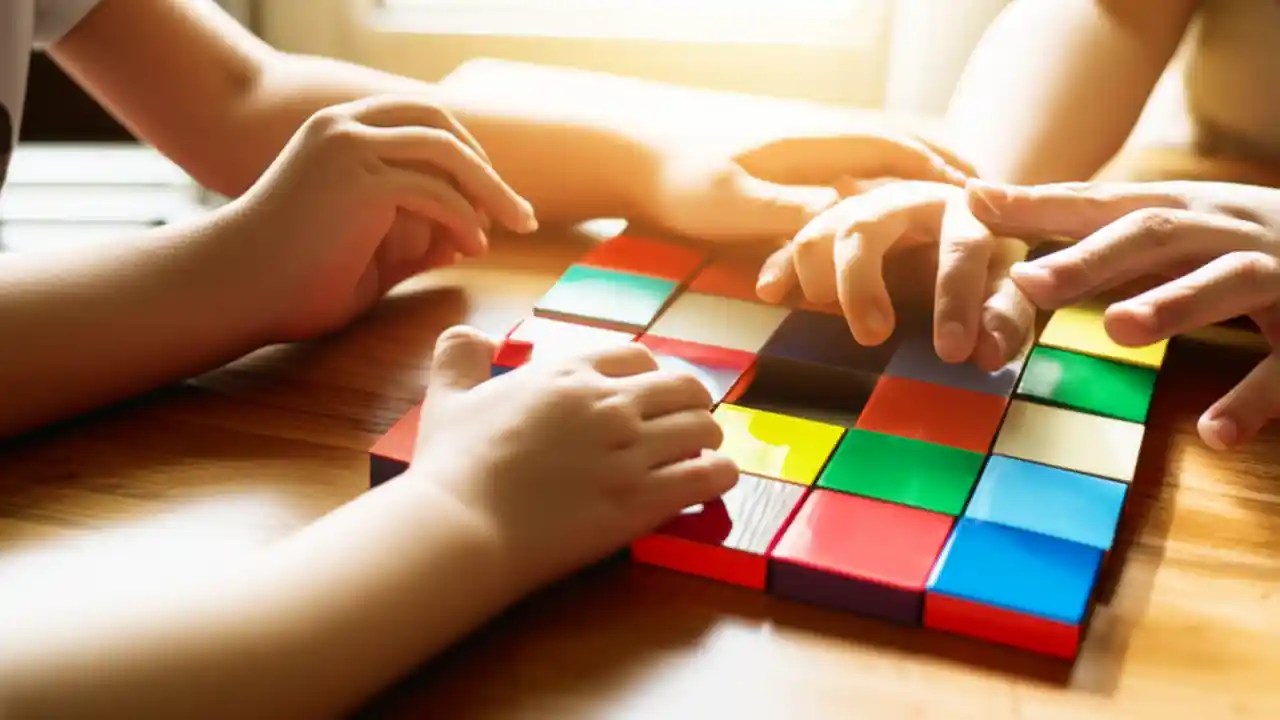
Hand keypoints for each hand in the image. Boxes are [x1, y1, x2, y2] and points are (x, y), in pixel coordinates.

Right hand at [225, 96, 537, 342]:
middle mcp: (343, 126)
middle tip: (518, 212)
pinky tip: (473, 247)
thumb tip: (469, 237)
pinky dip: (464, 218)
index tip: (490, 199)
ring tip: (514, 226)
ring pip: (446, 152)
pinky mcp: (361, 181)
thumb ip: (415, 235)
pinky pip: (435, 192)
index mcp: (337, 131)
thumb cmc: (292, 277)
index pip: (420, 120)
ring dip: (490, 190)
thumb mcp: (368, 247)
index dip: (464, 155)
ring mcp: (350, 148)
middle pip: (440, 124)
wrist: (234, 289)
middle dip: (486, 168)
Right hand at [408, 327, 736, 590]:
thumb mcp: (449, 398)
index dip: (650, 376)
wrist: (462, 525)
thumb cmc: (452, 465)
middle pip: (683, 386)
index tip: (649, 397)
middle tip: (685, 427)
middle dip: (691, 404)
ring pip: (704, 428)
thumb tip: (468, 332)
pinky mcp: (642, 499)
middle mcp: (608, 403)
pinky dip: (719, 476)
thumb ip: (460, 358)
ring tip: (701, 456)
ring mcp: (630, 450)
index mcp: (568, 372)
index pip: (638, 356)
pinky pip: (709, 476)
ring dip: (708, 440)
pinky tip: (712, 483)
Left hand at [637, 129, 973, 243]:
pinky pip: (856, 178)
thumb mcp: (732, 202)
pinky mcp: (793, 174)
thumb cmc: (682, 184)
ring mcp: (807, 156)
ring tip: (964, 202)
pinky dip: (888, 188)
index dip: (939, 169)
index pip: (890, 149)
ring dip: (920, 175)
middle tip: (992, 192)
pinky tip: (903, 213)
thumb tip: (846, 214)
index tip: (980, 190)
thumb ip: (786, 208)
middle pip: (897, 149)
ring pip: (879, 160)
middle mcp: (817, 144)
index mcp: (811, 146)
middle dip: (944, 167)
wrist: (637, 163)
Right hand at [754, 180, 1034, 370]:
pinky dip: (778, 267)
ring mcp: (858, 211)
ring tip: (827, 311)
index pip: (960, 248)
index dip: (957, 301)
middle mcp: (903, 201)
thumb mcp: (1004, 283)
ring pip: (820, 230)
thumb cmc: (982, 260)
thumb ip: (1004, 316)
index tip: (953, 353)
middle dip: (861, 284)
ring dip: (817, 275)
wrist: (953, 220)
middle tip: (873, 337)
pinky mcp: (828, 230)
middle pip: (864, 227)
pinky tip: (770, 292)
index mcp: (961, 210)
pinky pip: (791, 243)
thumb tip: (988, 356)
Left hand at [969, 179, 1279, 449]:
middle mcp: (1232, 232)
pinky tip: (1216, 435)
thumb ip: (1087, 224)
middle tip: (1033, 284)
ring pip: (1230, 283)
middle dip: (1094, 257)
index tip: (973, 207)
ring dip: (1175, 304)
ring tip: (1119, 329)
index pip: (1106, 203)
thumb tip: (980, 201)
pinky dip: (1256, 397)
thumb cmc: (1248, 244)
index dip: (1042, 206)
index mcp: (1191, 209)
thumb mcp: (1176, 226)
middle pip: (1159, 233)